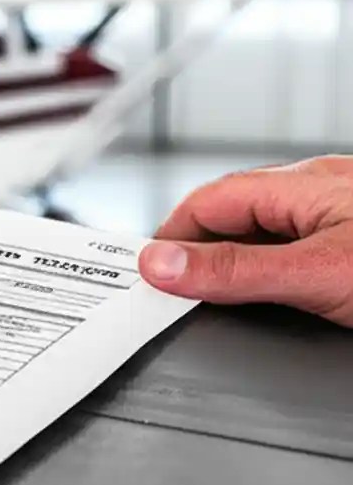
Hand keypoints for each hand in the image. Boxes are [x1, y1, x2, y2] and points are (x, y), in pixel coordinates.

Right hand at [138, 156, 352, 326]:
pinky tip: (276, 299)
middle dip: (198, 256)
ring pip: (265, 235)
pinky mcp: (351, 241)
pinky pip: (298, 248)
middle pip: (231, 218)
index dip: (169, 242)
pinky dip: (274, 273)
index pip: (204, 203)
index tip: (150, 282)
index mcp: (303, 183)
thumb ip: (239, 271)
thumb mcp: (319, 272)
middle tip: (177, 299)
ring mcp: (341, 214)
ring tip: (220, 302)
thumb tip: (162, 264)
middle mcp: (320, 191)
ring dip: (236, 266)